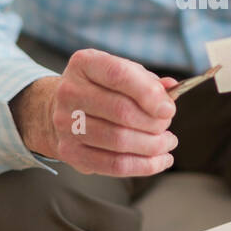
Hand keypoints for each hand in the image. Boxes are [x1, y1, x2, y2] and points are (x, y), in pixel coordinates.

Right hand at [10, 49, 178, 175]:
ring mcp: (66, 124)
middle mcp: (70, 92)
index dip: (149, 93)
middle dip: (154, 123)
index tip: (169, 109)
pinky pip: (113, 165)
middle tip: (166, 125)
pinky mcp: (70, 152)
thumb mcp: (122, 74)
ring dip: (153, 146)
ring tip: (167, 142)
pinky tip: (160, 160)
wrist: (59, 109)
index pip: (119, 75)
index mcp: (84, 64)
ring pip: (119, 141)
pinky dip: (144, 166)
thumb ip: (148, 81)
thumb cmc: (101, 90)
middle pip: (122, 112)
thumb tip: (171, 90)